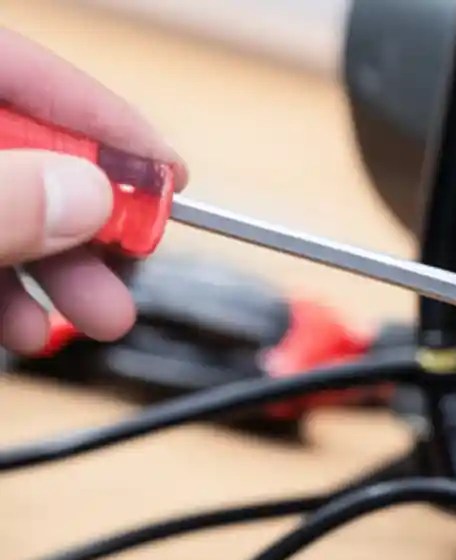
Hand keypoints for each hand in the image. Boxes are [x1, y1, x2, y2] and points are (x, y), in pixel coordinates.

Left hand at [0, 29, 186, 354]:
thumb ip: (2, 203)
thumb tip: (88, 197)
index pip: (17, 67)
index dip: (104, 118)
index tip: (169, 174)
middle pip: (18, 148)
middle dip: (86, 216)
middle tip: (138, 262)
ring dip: (55, 267)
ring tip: (100, 316)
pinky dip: (1, 285)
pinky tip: (26, 324)